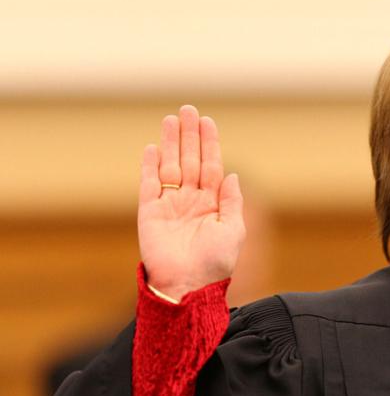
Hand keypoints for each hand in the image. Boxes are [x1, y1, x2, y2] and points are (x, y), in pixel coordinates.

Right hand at [138, 105, 244, 299]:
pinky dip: (149, 166)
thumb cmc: (214, 263)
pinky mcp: (149, 212)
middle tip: (188, 110)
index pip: (211, 166)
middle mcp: (191, 200)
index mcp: (213, 204)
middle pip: (189, 160)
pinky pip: (149, 184)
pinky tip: (152, 148)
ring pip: (169, 166)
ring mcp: (170, 205)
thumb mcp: (233, 231)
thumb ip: (232, 202)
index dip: (210, 144)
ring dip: (170, 143)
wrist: (187, 285)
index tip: (208, 122)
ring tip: (171, 119)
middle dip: (189, 136)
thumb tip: (234, 175)